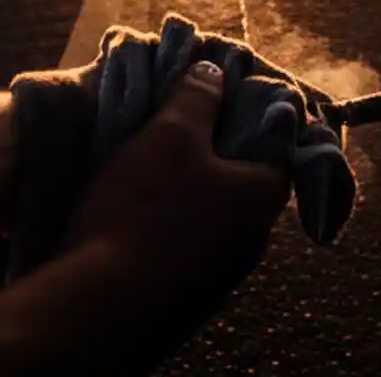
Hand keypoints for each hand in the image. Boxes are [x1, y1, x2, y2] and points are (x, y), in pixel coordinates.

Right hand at [66, 60, 291, 300]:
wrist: (98, 308)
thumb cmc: (144, 209)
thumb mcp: (170, 134)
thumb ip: (197, 99)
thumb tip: (215, 71)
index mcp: (262, 199)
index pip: (281, 149)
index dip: (258, 118)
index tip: (230, 99)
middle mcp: (252, 242)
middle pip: (245, 184)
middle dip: (219, 155)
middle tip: (185, 129)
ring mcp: (220, 276)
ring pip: (214, 218)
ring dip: (192, 193)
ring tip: (153, 168)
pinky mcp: (184, 298)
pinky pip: (187, 248)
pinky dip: (171, 226)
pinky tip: (138, 214)